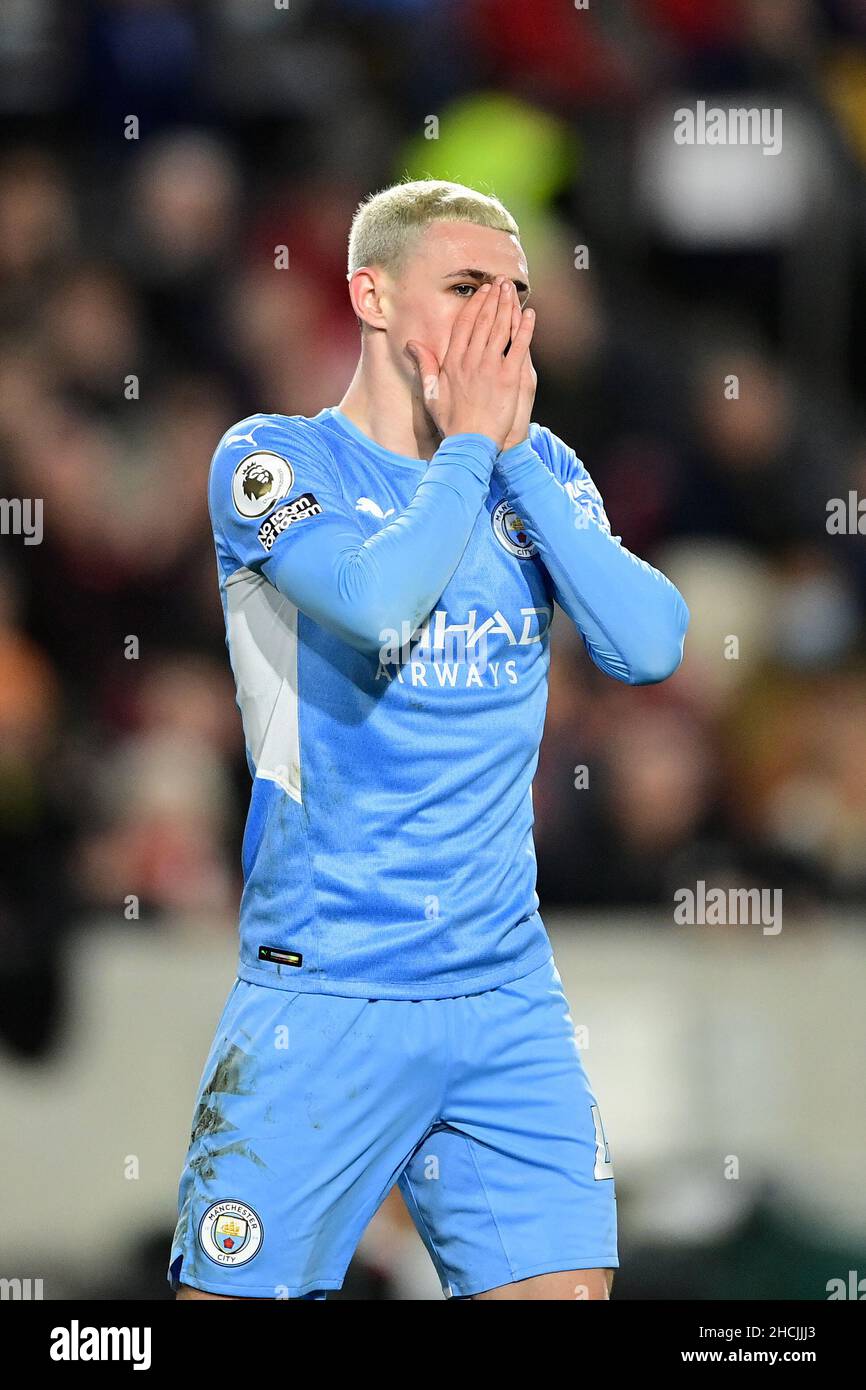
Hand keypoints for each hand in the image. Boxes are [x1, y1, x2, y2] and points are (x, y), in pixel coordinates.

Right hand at [405, 278, 535, 452]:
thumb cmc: (452, 423)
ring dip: (507, 306)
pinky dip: (525, 329)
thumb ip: (425, 366)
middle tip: (500, 282)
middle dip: (493, 299)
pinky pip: (518, 347)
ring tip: (512, 290)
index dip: (475, 306)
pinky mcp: (509, 378)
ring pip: (500, 329)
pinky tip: (529, 314)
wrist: (470, 443)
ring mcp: (491, 368)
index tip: (482, 292)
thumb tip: (412, 344)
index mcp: (453, 363)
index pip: (464, 326)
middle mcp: (471, 361)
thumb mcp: (431, 394)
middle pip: (483, 322)